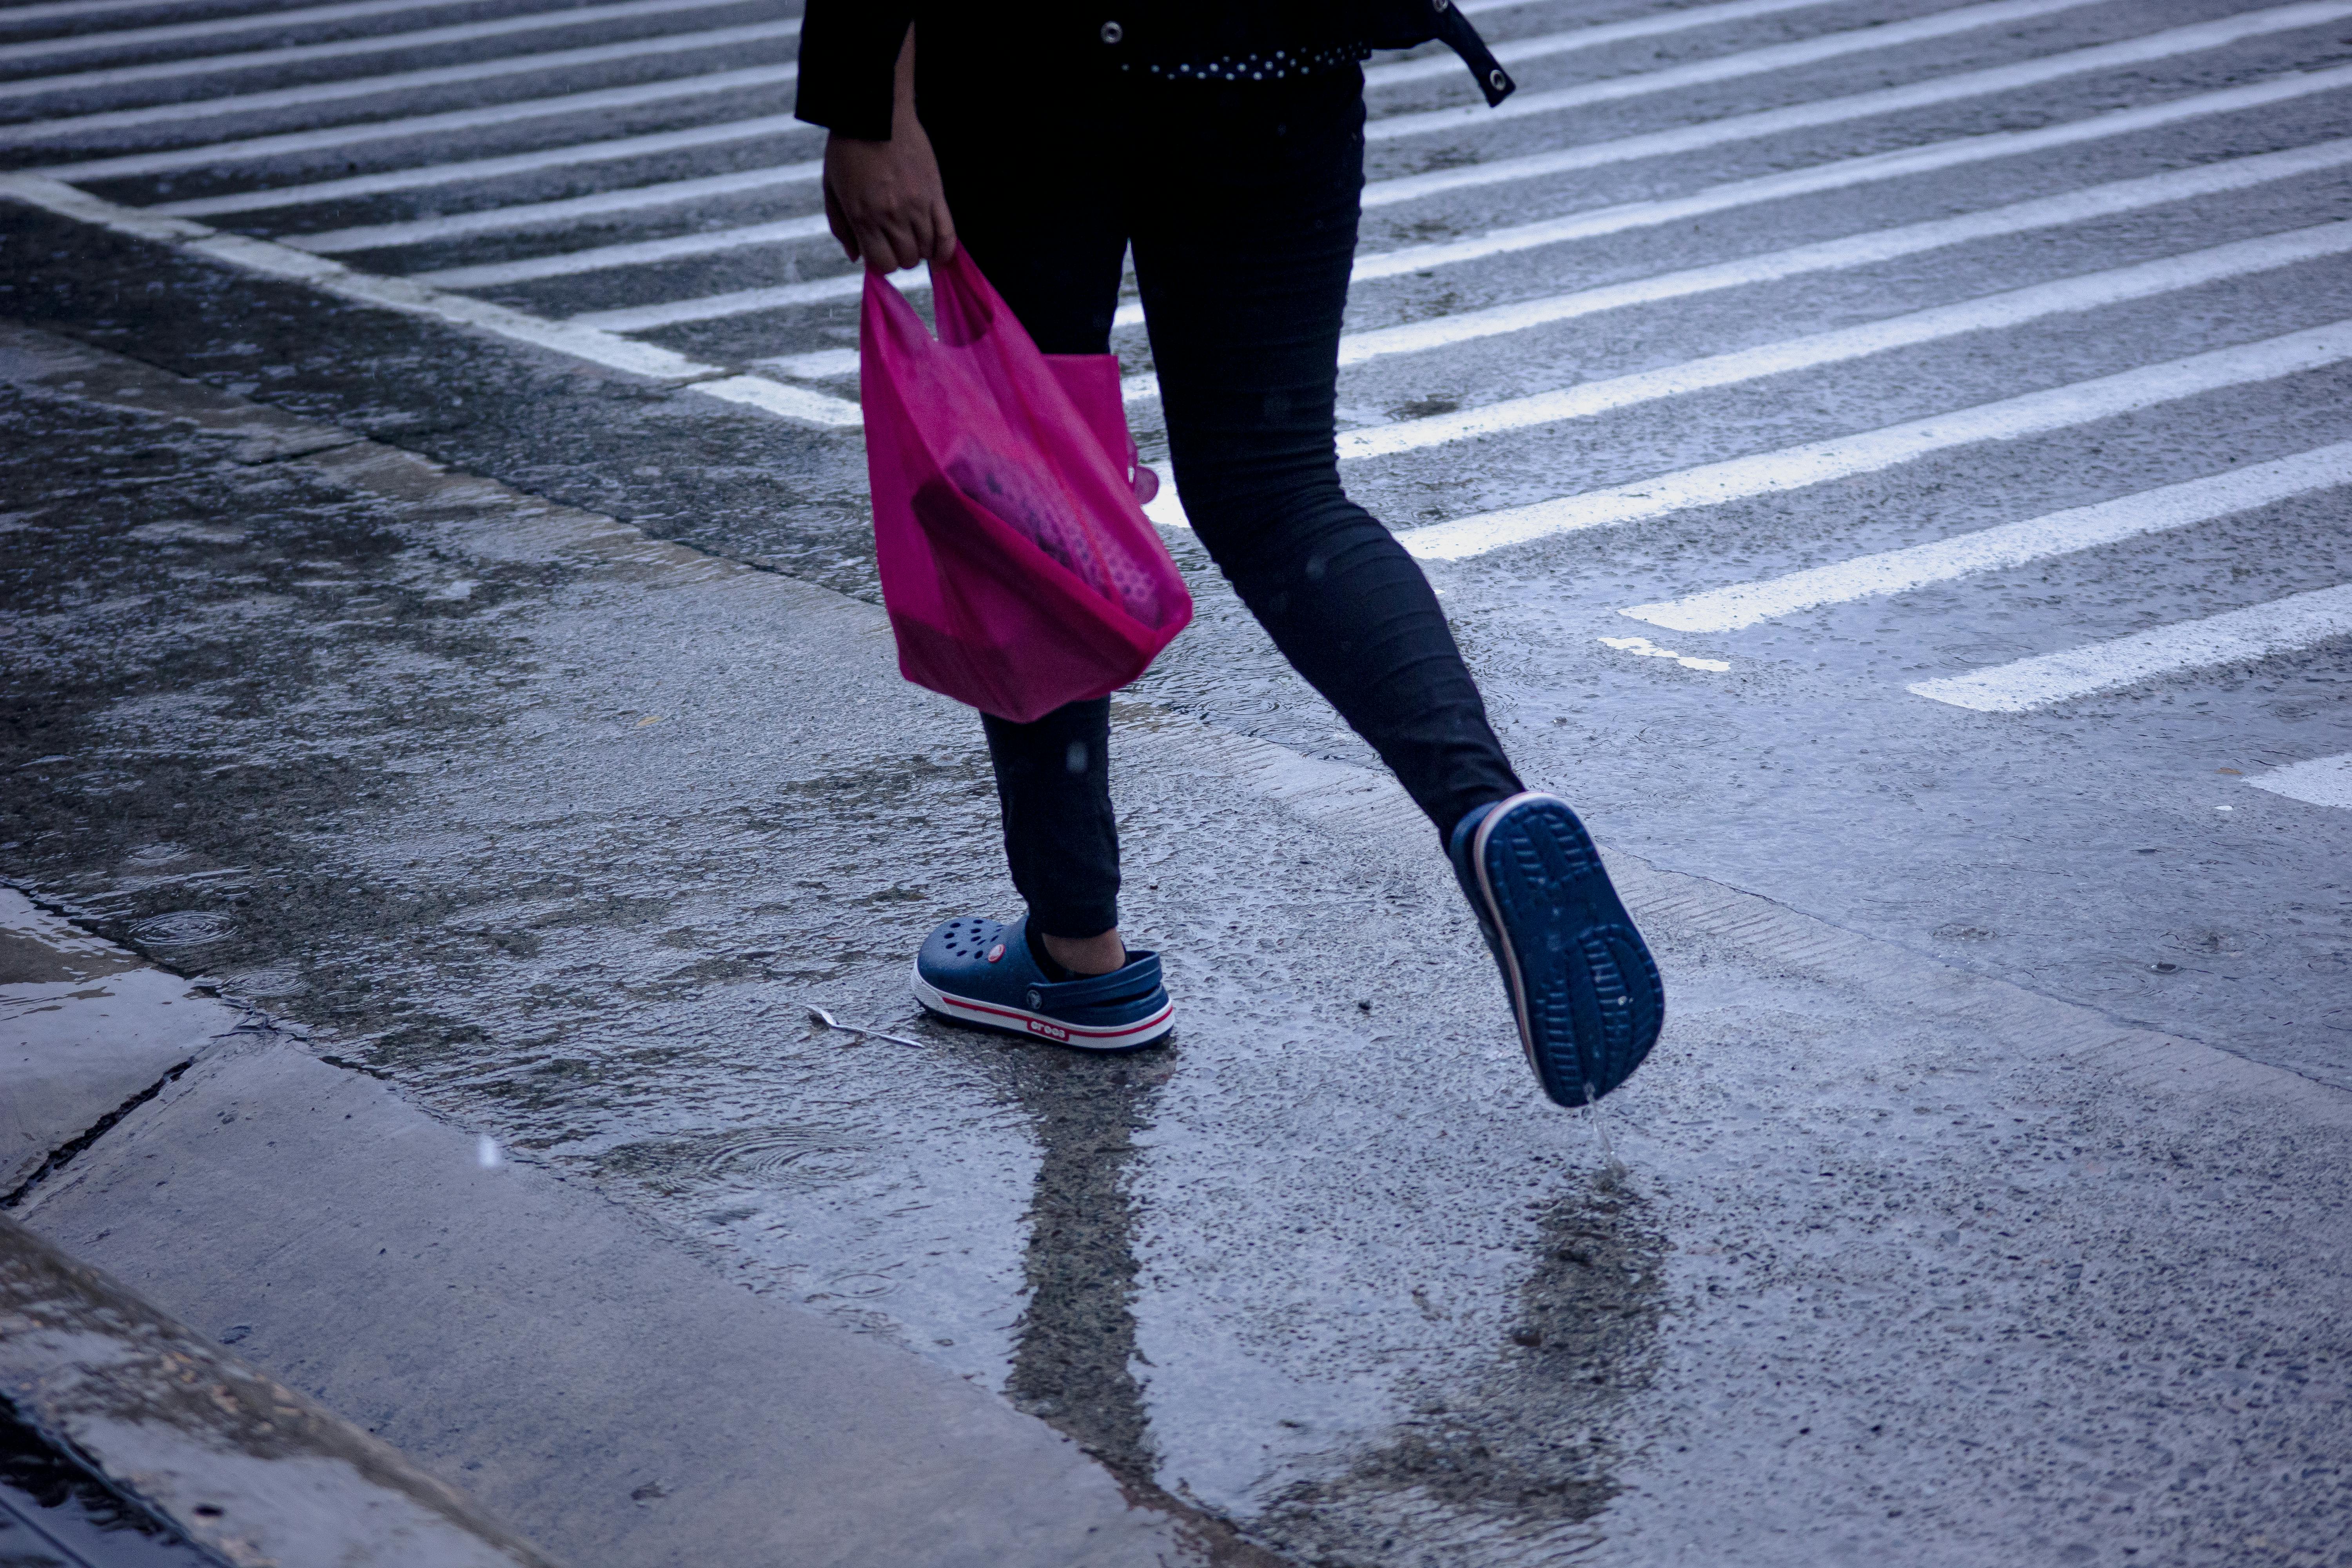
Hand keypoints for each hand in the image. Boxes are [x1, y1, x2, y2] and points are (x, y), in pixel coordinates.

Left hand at [822, 125, 954, 273]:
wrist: (874, 112)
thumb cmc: (848, 149)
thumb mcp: (831, 188)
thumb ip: (840, 226)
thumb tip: (856, 258)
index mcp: (862, 216)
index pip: (882, 263)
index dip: (882, 262)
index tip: (880, 250)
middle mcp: (890, 215)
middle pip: (906, 259)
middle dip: (901, 256)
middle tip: (897, 241)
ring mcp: (915, 205)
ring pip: (926, 249)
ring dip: (921, 251)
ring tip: (915, 239)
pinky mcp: (935, 193)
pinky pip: (947, 233)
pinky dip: (945, 250)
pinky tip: (940, 256)